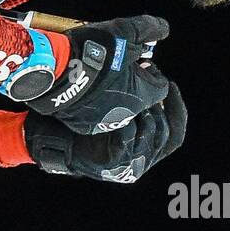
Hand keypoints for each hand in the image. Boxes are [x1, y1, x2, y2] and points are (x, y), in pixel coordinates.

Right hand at [19, 14, 172, 135]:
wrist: (52, 70)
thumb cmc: (92, 51)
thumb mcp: (125, 30)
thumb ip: (149, 28)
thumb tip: (163, 29)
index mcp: (142, 94)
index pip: (161, 86)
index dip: (151, 70)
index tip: (138, 59)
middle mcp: (126, 113)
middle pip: (138, 96)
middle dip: (131, 81)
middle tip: (116, 62)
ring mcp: (103, 121)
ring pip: (116, 105)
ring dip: (112, 91)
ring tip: (97, 71)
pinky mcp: (82, 124)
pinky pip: (93, 113)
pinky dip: (92, 101)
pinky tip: (82, 84)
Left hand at [24, 81, 186, 181]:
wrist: (53, 137)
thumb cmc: (83, 120)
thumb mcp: (115, 107)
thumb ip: (134, 96)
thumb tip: (146, 66)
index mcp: (145, 145)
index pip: (176, 129)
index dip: (176, 106)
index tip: (169, 83)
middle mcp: (141, 158)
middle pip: (170, 135)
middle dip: (164, 107)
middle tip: (154, 86)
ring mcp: (128, 164)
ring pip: (152, 134)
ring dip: (146, 111)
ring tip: (134, 95)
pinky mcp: (112, 164)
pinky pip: (128, 138)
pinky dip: (126, 121)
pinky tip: (118, 107)